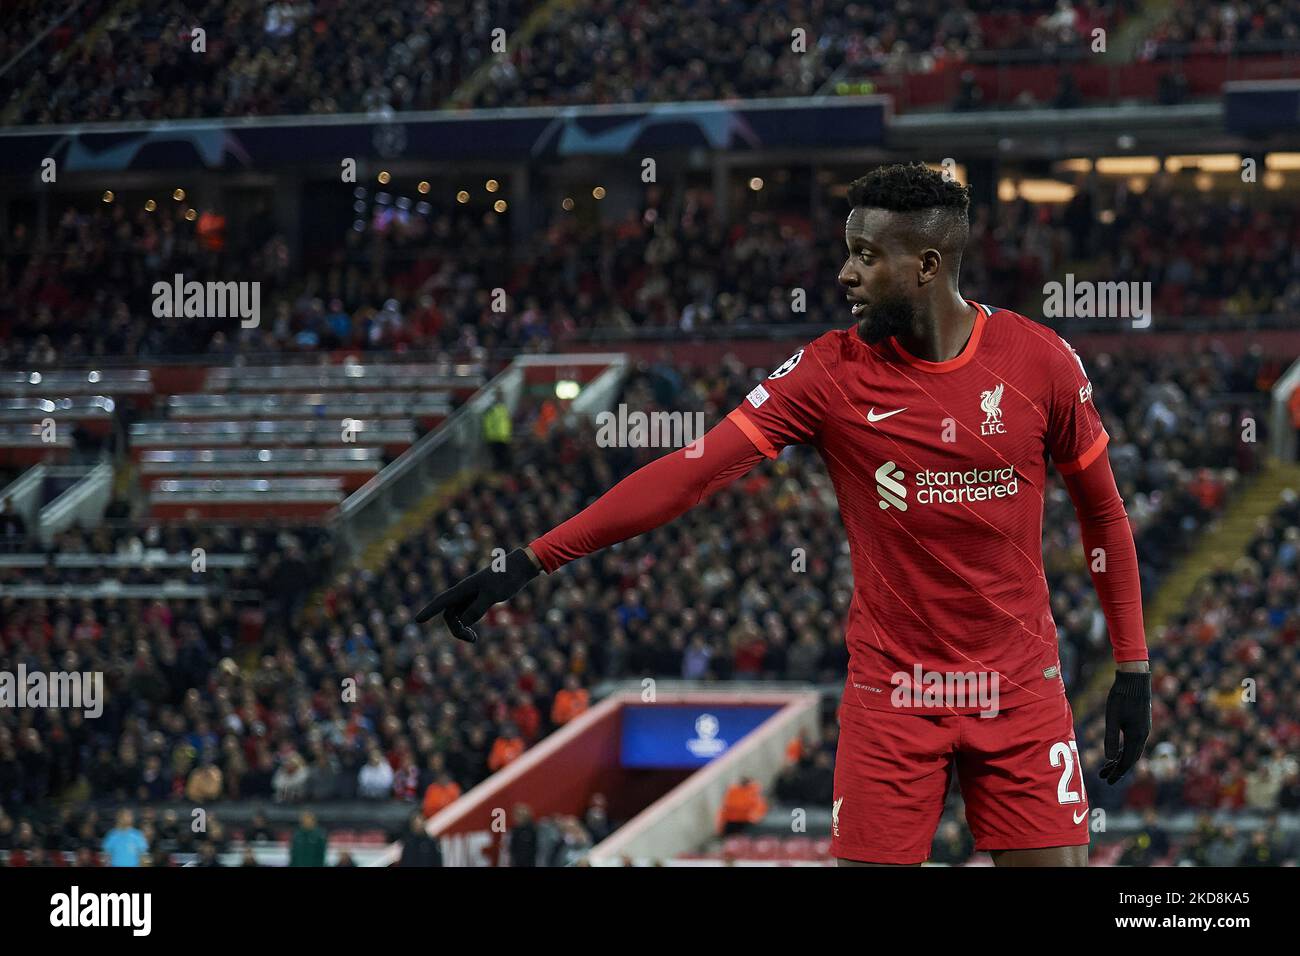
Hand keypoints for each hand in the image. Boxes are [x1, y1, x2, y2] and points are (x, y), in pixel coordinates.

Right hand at [415, 548, 539, 642]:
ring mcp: (472, 596)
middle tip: (472, 639)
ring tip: (473, 639)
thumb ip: (478, 608)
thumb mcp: (493, 594)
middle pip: (450, 614)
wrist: (520, 567)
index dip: (429, 611)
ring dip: (462, 628)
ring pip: (457, 615)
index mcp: (464, 588)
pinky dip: (468, 623)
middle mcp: (465, 592)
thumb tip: (464, 621)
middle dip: (456, 629)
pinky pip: (467, 613)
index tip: (417, 620)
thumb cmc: (506, 577)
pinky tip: (474, 632)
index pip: (442, 601)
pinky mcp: (480, 598)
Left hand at [1101, 669, 1150, 783]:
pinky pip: (1132, 743)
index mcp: (1137, 736)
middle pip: (1130, 759)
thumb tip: (1108, 758)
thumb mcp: (1112, 717)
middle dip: (1117, 769)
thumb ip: (1110, 737)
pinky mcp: (1140, 724)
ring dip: (1119, 760)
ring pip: (1131, 751)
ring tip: (1106, 768)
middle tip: (1104, 777)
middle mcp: (1143, 736)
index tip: (1108, 781)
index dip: (1118, 772)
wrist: (1135, 680)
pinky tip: (1114, 753)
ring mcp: (1143, 730)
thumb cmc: (1122, 697)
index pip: (1128, 761)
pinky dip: (1123, 751)